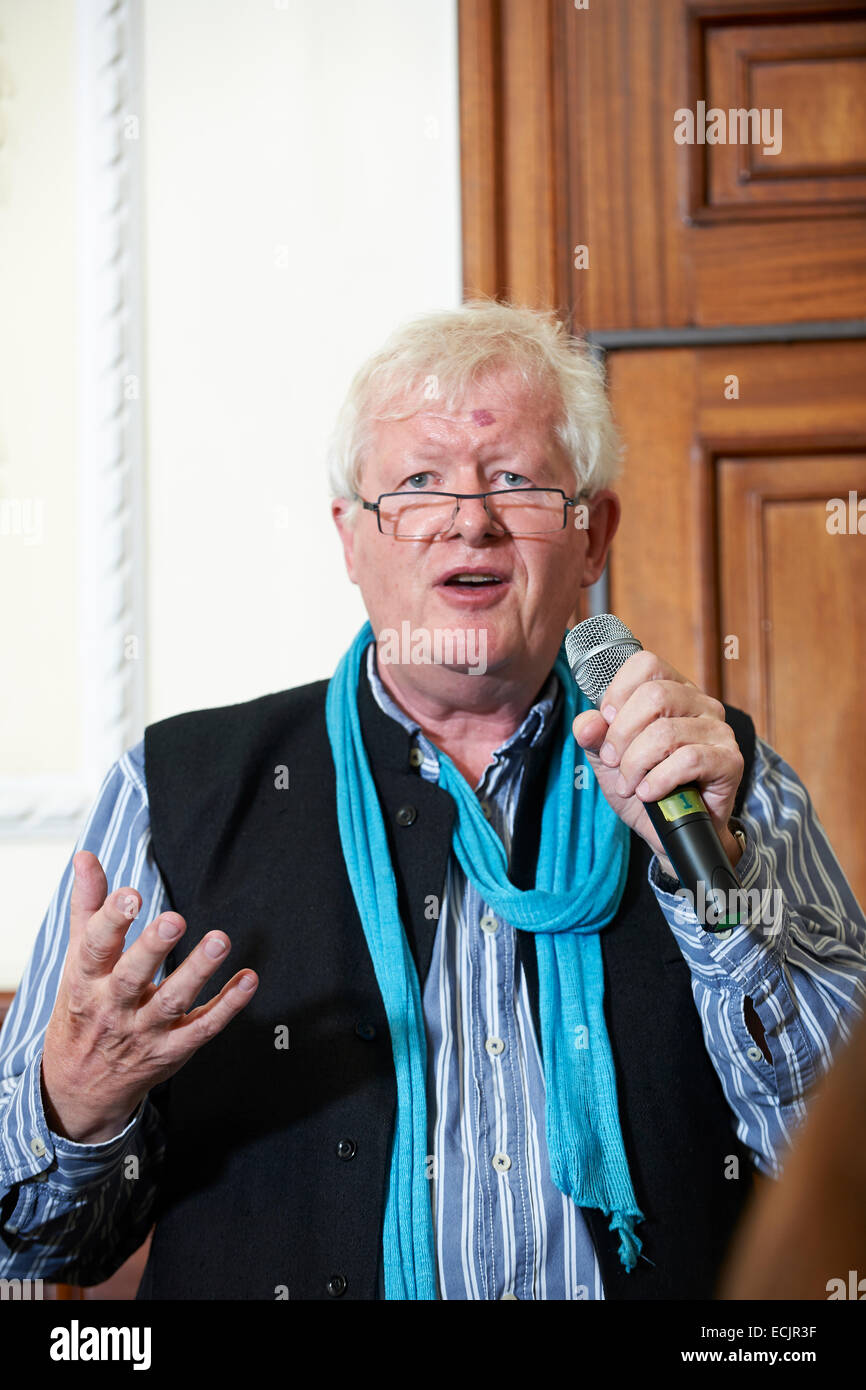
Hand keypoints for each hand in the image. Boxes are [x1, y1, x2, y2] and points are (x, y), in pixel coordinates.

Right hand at [40, 851, 258, 1143]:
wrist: (79, 1086)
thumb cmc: (83, 1008)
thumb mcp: (78, 960)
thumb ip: (89, 907)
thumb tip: (86, 857)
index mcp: (86, 979)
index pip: (96, 947)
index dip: (112, 920)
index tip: (131, 895)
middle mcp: (113, 1006)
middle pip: (131, 976)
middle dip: (153, 948)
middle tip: (175, 919)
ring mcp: (144, 1031)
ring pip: (172, 1002)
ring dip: (198, 971)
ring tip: (220, 940)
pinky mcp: (173, 1049)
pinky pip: (203, 1027)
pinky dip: (227, 1005)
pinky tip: (248, 979)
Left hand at [572, 650, 743, 875]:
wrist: (669, 832)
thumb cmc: (643, 787)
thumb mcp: (607, 759)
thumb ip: (593, 736)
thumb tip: (586, 723)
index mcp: (672, 691)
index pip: (646, 664)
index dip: (618, 692)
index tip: (606, 723)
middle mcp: (699, 703)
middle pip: (654, 696)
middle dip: (622, 735)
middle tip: (613, 762)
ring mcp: (718, 730)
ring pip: (666, 732)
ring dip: (636, 764)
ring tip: (630, 784)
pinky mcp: (730, 760)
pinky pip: (689, 759)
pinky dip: (659, 780)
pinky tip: (649, 793)